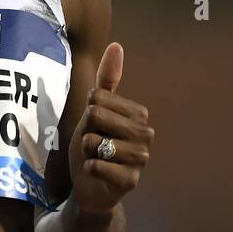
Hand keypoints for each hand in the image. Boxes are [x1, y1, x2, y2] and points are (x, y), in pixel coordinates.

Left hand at [68, 42, 153, 214]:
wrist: (91, 186)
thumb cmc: (94, 146)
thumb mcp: (95, 111)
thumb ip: (106, 79)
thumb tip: (116, 45)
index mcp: (139, 113)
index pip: (97, 98)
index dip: (88, 115)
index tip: (98, 128)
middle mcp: (146, 133)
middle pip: (95, 115)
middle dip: (86, 132)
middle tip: (96, 145)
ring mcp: (141, 158)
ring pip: (93, 140)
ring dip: (86, 151)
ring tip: (98, 158)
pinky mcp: (130, 180)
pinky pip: (95, 164)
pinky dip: (88, 168)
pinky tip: (98, 173)